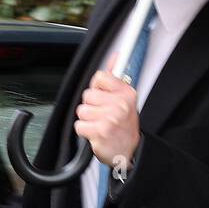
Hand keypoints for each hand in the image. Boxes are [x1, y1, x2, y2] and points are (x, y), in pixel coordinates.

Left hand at [74, 53, 140, 169]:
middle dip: (91, 106)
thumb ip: (116, 77)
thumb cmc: (124, 125)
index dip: (98, 88)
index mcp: (126, 92)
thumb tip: (116, 56)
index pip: (100, 77)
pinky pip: (79, 125)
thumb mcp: (124, 98)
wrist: (128, 151)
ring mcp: (110, 117)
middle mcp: (120, 104)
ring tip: (99, 124)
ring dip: (87, 119)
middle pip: (88, 95)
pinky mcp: (100, 131)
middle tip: (102, 115)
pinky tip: (95, 133)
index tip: (103, 96)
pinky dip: (84, 131)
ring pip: (82, 110)